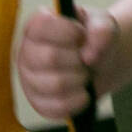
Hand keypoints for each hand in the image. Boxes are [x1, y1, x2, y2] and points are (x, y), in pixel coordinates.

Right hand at [17, 5, 117, 119]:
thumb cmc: (96, 39)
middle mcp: (26, 52)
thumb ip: (101, 30)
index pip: (41, 26)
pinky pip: (57, 107)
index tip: (81, 34)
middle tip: (86, 57)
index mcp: (37, 27)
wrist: (102, 64)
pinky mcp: (39, 102)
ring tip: (85, 73)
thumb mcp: (104, 24)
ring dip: (80, 79)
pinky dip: (78, 101)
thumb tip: (90, 55)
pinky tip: (84, 92)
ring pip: (55, 85)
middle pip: (50, 58)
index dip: (67, 31)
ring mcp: (29, 80)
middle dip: (78, 59)